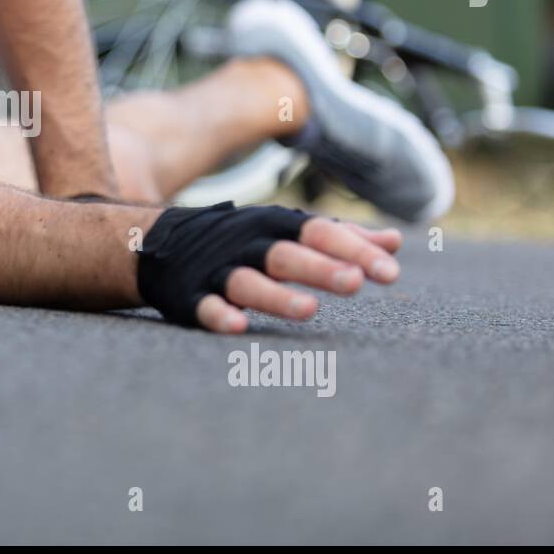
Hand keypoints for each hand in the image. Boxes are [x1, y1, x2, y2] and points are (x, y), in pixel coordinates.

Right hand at [196, 217, 400, 332]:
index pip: (319, 233)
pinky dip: (219, 315)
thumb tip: (394, 241)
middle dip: (320, 268)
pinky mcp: (190, 295)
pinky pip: (204, 306)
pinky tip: (238, 326)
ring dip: (277, 296)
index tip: (391, 272)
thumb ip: (339, 238)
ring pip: (248, 282)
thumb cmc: (241, 239)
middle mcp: (247, 245)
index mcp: (274, 227)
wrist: (158, 241)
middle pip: (286, 255)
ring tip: (310, 311)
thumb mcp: (285, 230)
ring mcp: (216, 271)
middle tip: (356, 282)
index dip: (355, 250)